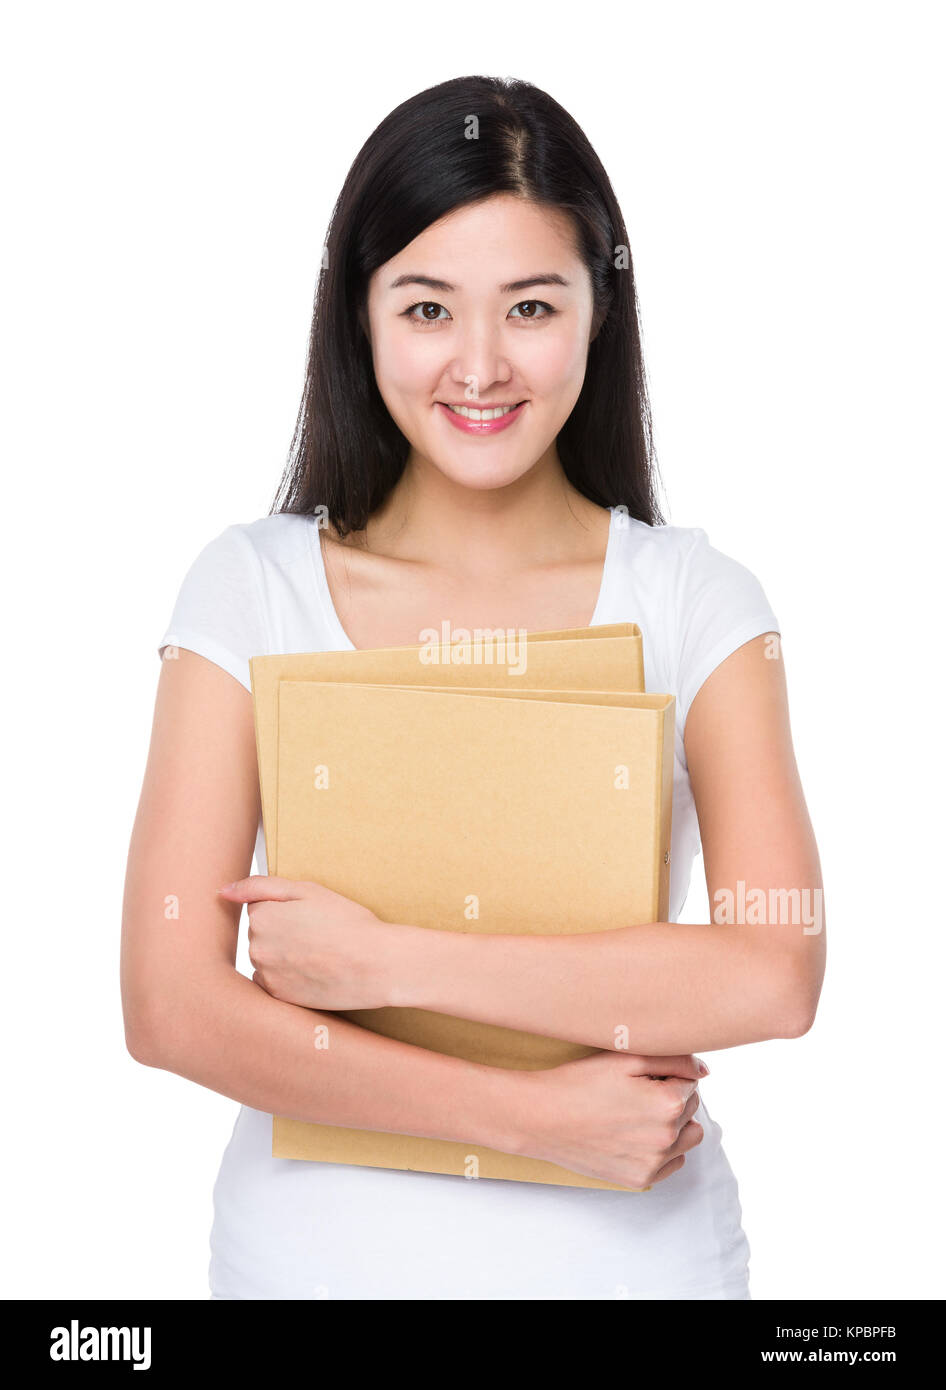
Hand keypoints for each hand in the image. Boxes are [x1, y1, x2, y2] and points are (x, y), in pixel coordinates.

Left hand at [217, 875, 409, 1009]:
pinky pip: (273, 982)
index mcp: (261, 917)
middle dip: (281, 932)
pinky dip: (288, 976)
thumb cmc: (347, 923)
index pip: (259, 908)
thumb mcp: (307, 890)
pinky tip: (312, 972)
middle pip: (260, 934)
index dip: (286, 910)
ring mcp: (266, 974)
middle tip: (317, 935)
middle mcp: (256, 947)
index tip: (309, 916)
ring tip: (318, 954)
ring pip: (266, 958)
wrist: (375, 964)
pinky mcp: (279, 997)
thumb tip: (223, 891)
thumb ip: (260, 886)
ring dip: (283, 955)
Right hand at [512, 1051, 706, 1188]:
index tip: (641, 1076)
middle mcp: (666, 1139)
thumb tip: (703, 1070)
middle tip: (636, 1092)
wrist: (540, 1118)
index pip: (691, 1083)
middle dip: (672, 1098)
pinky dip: (661, 1150)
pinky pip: (671, 1164)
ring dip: (673, 1126)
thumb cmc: (579, 1082)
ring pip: (687, 1140)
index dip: (667, 1075)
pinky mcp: (638, 1180)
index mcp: (668, 1105)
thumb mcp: (625, 1058)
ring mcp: (652, 1164)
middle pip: (691, 1110)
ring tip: (638, 1114)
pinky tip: (634, 1135)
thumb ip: (673, 1059)